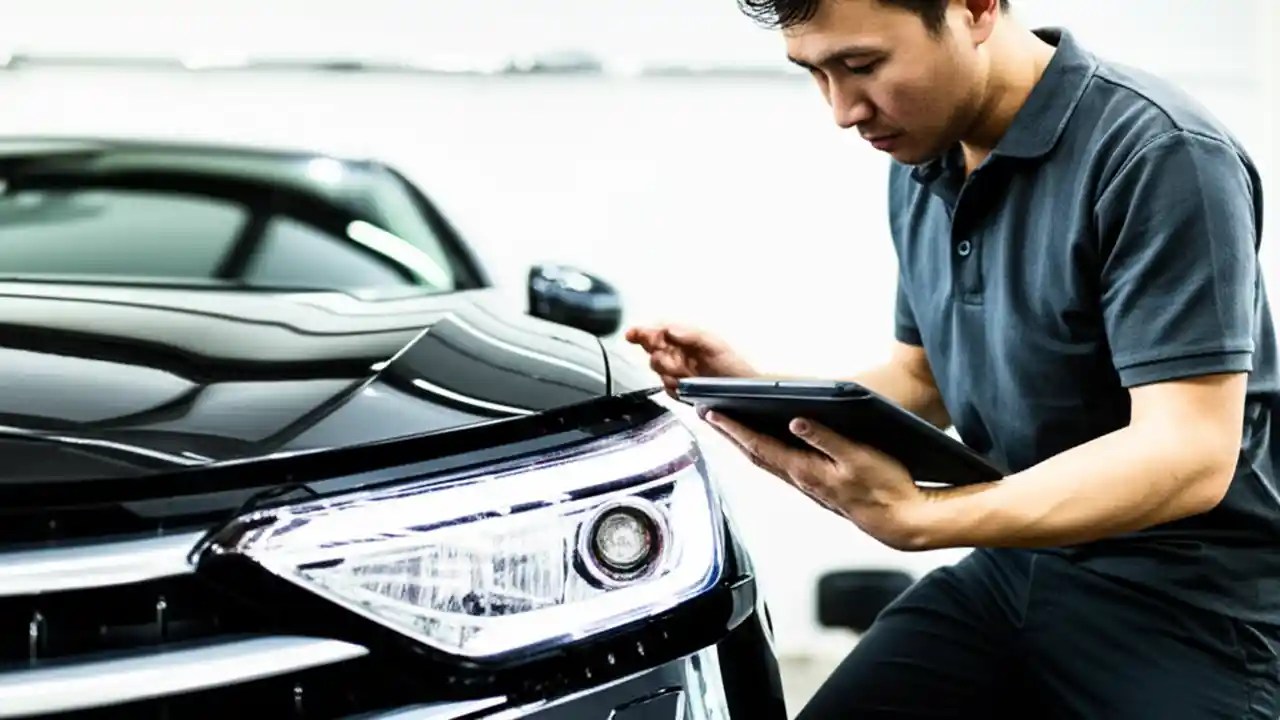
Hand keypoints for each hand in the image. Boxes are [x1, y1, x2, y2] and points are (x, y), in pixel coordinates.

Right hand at [624, 324, 756, 396]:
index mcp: (685, 339)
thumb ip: (690, 335)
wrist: (742, 391)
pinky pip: (665, 386)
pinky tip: (685, 384)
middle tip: (673, 359)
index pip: (657, 331)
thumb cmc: (733, 365)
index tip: (633, 334)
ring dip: (668, 370)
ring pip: (657, 368)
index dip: (643, 332)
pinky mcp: (678, 389)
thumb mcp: (713, 344)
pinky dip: (673, 385)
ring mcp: (677, 371)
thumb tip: (669, 329)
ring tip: (685, 373)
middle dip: (658, 353)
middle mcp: (678, 353)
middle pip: (652, 349)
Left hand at [703, 409, 930, 550]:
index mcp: (806, 470)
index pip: (760, 445)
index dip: (734, 428)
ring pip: (766, 460)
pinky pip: (781, 465)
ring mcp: (808, 485)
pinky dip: (765, 450)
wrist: (902, 522)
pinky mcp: (817, 486)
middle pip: (755, 453)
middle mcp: (801, 480)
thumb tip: (797, 421)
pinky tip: (765, 443)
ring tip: (727, 424)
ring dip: (744, 442)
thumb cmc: (885, 489)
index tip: (712, 413)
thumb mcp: (859, 458)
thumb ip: (826, 439)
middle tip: (706, 414)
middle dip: (729, 433)